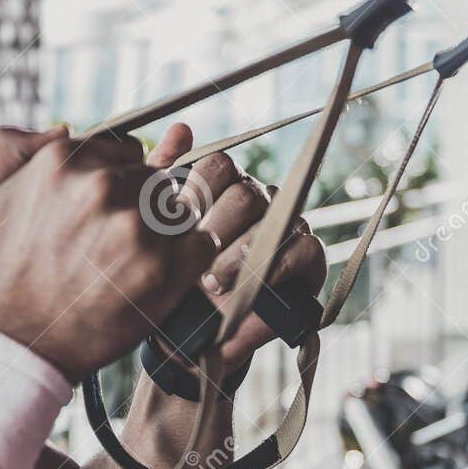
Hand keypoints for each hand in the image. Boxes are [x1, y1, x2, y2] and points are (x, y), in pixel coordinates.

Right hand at [0, 124, 238, 380]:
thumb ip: (17, 143)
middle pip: (156, 178)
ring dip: (166, 233)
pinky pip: (202, 243)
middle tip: (114, 245)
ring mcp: (136, 225)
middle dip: (143, 207)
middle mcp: (102, 185)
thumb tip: (65, 127)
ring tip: (130, 264)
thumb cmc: (7, 269)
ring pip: (179, 208)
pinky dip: (189, 261)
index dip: (121, 182)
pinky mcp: (166, 266)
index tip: (107, 213)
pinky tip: (157, 278)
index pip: (126, 150)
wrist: (19, 341)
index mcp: (64, 160)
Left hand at [144, 124, 326, 377]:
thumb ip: (160, 185)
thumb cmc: (174, 286)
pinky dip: (272, 269)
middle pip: (244, 191)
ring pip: (271, 218)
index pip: (218, 165)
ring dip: (238, 254)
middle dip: (216, 229)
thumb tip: (181, 128)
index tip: (178, 225)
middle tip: (193, 262)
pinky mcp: (310, 256)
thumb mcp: (157, 241)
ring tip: (212, 284)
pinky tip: (246, 289)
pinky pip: (302, 247)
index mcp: (222, 189)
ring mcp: (286, 224)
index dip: (198, 192)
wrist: (195, 340)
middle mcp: (257, 199)